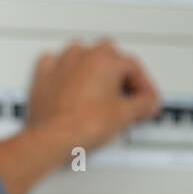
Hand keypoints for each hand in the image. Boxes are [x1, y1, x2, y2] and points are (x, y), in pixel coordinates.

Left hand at [0, 39, 161, 193]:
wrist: (51, 138)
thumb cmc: (81, 125)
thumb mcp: (124, 116)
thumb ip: (143, 104)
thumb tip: (148, 102)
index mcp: (105, 59)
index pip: (134, 67)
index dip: (145, 85)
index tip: (147, 99)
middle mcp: (82, 55)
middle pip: (110, 57)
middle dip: (122, 75)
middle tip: (129, 96)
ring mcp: (61, 63)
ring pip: (83, 56)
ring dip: (95, 70)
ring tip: (103, 91)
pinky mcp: (44, 75)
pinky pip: (58, 64)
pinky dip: (67, 72)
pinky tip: (73, 84)